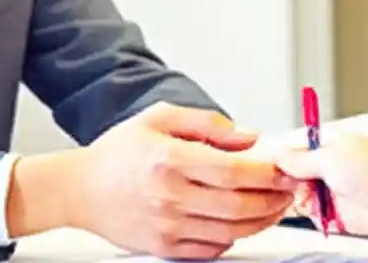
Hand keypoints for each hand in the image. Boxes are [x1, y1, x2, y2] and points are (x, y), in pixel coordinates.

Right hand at [8, 102, 297, 258]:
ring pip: (232, 231)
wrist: (80, 189)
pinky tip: (240, 222)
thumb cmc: (118, 153)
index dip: (268, 172)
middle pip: (239, 205)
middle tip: (286, 189)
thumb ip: (208, 123)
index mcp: (170, 160)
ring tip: (272, 206)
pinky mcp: (165, 247)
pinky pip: (212, 250)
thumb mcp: (160, 118)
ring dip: (261, 220)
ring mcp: (168, 226)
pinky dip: (234, 238)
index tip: (283, 168)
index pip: (234, 171)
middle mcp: (170, 196)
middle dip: (273, 199)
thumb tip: (248, 136)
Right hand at [274, 133, 367, 237]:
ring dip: (303, 201)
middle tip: (295, 188)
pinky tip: (317, 213)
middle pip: (298, 176)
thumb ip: (300, 160)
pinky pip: (316, 215)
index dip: (286, 162)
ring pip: (304, 197)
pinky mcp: (339, 212)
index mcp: (331, 146)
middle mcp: (332, 167)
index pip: (298, 151)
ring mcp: (335, 190)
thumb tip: (279, 156)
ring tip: (308, 202)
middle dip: (293, 184)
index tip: (276, 170)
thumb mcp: (328, 158)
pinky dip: (314, 216)